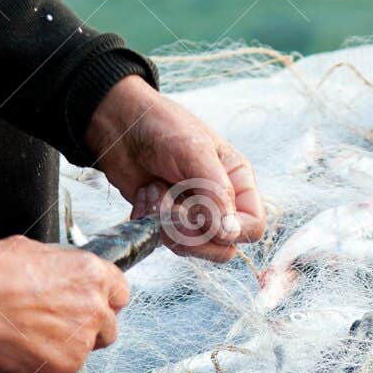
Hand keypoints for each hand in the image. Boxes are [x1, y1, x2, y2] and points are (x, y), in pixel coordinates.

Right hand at [0, 235, 128, 372]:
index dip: (105, 301)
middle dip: (89, 329)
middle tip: (59, 324)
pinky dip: (47, 364)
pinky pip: (63, 369)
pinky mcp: (64, 367)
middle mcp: (94, 309)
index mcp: (91, 275)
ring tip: (34, 334)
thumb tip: (65, 276)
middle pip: (108, 328)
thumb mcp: (35, 251)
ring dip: (66, 346)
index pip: (120, 294)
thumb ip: (63, 269)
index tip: (95, 306)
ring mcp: (81, 342)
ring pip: (85, 351)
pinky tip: (26, 348)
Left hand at [86, 76, 265, 261]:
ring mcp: (192, 215)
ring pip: (194, 248)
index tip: (207, 221)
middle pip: (224, 246)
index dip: (234, 232)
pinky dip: (151, 222)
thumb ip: (216, 193)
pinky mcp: (166, 222)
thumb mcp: (195, 152)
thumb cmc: (162, 126)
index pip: (253, 226)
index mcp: (237, 182)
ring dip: (170, 226)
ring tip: (155, 192)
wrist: (119, 124)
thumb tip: (228, 232)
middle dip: (195, 235)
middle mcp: (219, 202)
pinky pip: (165, 241)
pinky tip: (144, 194)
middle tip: (172, 211)